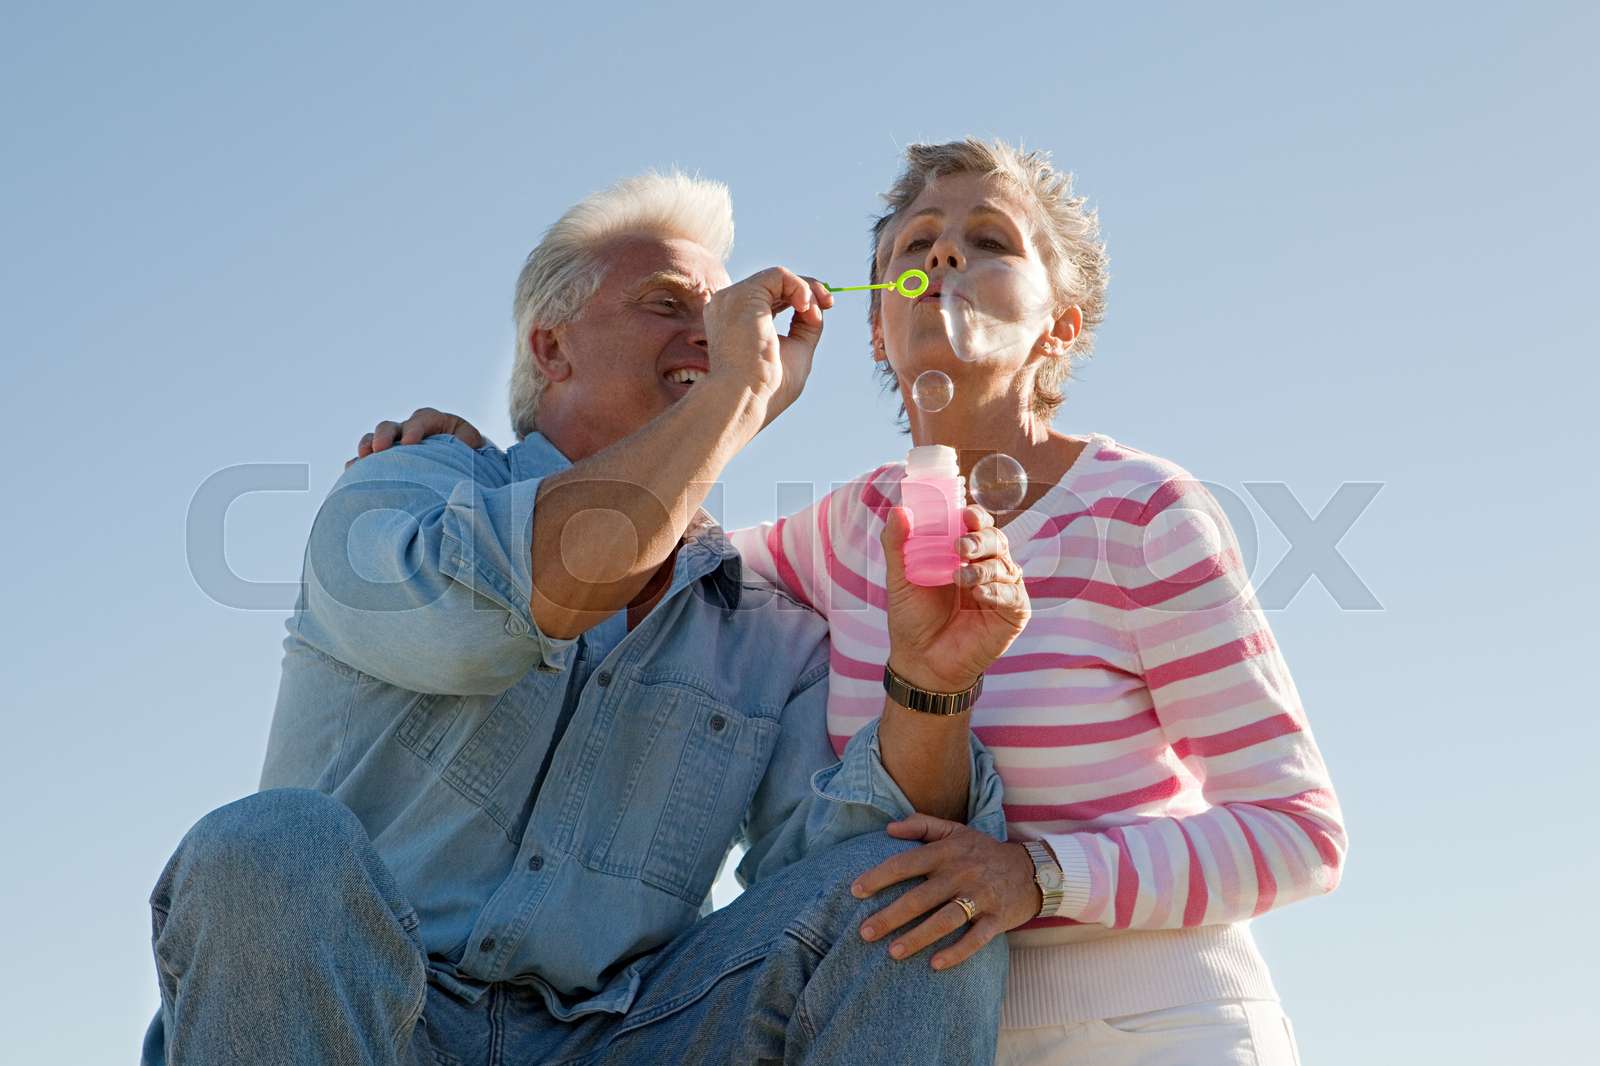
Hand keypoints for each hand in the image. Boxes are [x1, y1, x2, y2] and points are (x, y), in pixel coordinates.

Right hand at [346, 407, 485, 467]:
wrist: (462, 466)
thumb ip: (471, 444)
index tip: (410, 442)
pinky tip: (352, 472)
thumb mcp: (474, 446)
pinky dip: (358, 465)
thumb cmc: (470, 455)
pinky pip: (366, 461)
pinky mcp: (384, 462)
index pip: (422, 420)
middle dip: (384, 436)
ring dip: (367, 447)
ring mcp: (393, 445)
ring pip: (374, 440)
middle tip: (381, 449)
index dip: (414, 429)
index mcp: (434, 422)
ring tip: (363, 459)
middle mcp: (409, 430)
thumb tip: (471, 450)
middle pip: (391, 427)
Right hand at [701, 267, 832, 429]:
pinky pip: (779, 275)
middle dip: (809, 290)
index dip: (800, 297)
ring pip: (778, 277)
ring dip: (807, 291)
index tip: (824, 308)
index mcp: (737, 322)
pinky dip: (800, 287)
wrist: (744, 399)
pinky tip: (805, 307)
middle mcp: (730, 307)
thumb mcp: (795, 352)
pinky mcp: (743, 295)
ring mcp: (733, 299)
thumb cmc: (767, 387)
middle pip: (775, 284)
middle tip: (829, 303)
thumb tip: (818, 308)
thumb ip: (804, 328)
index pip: (771, 297)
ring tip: (814, 314)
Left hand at [853, 815, 1043, 970]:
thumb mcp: (956, 831)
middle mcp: (961, 873)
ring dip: (918, 937)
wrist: (1033, 869)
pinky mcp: (997, 919)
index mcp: (947, 852)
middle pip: (920, 897)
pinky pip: (976, 939)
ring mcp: (981, 897)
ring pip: (945, 920)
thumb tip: (888, 828)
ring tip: (892, 952)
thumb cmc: (984, 851)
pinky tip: (935, 965)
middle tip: (864, 932)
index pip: (905, 863)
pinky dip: (957, 952)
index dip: (879, 877)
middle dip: (890, 916)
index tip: (855, 891)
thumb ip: (922, 825)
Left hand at [882, 504, 1030, 693]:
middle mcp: (986, 568)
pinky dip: (997, 591)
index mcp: (963, 555)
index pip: (977, 526)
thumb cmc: (913, 619)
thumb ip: (898, 544)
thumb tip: (898, 511)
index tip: (965, 515)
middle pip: (996, 539)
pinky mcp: (1013, 614)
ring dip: (983, 568)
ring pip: (1006, 565)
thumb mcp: (900, 579)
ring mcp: (1002, 590)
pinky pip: (1014, 595)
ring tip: (960, 578)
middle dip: (980, 539)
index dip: (976, 517)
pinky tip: (979, 595)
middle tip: (960, 547)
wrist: (921, 661)